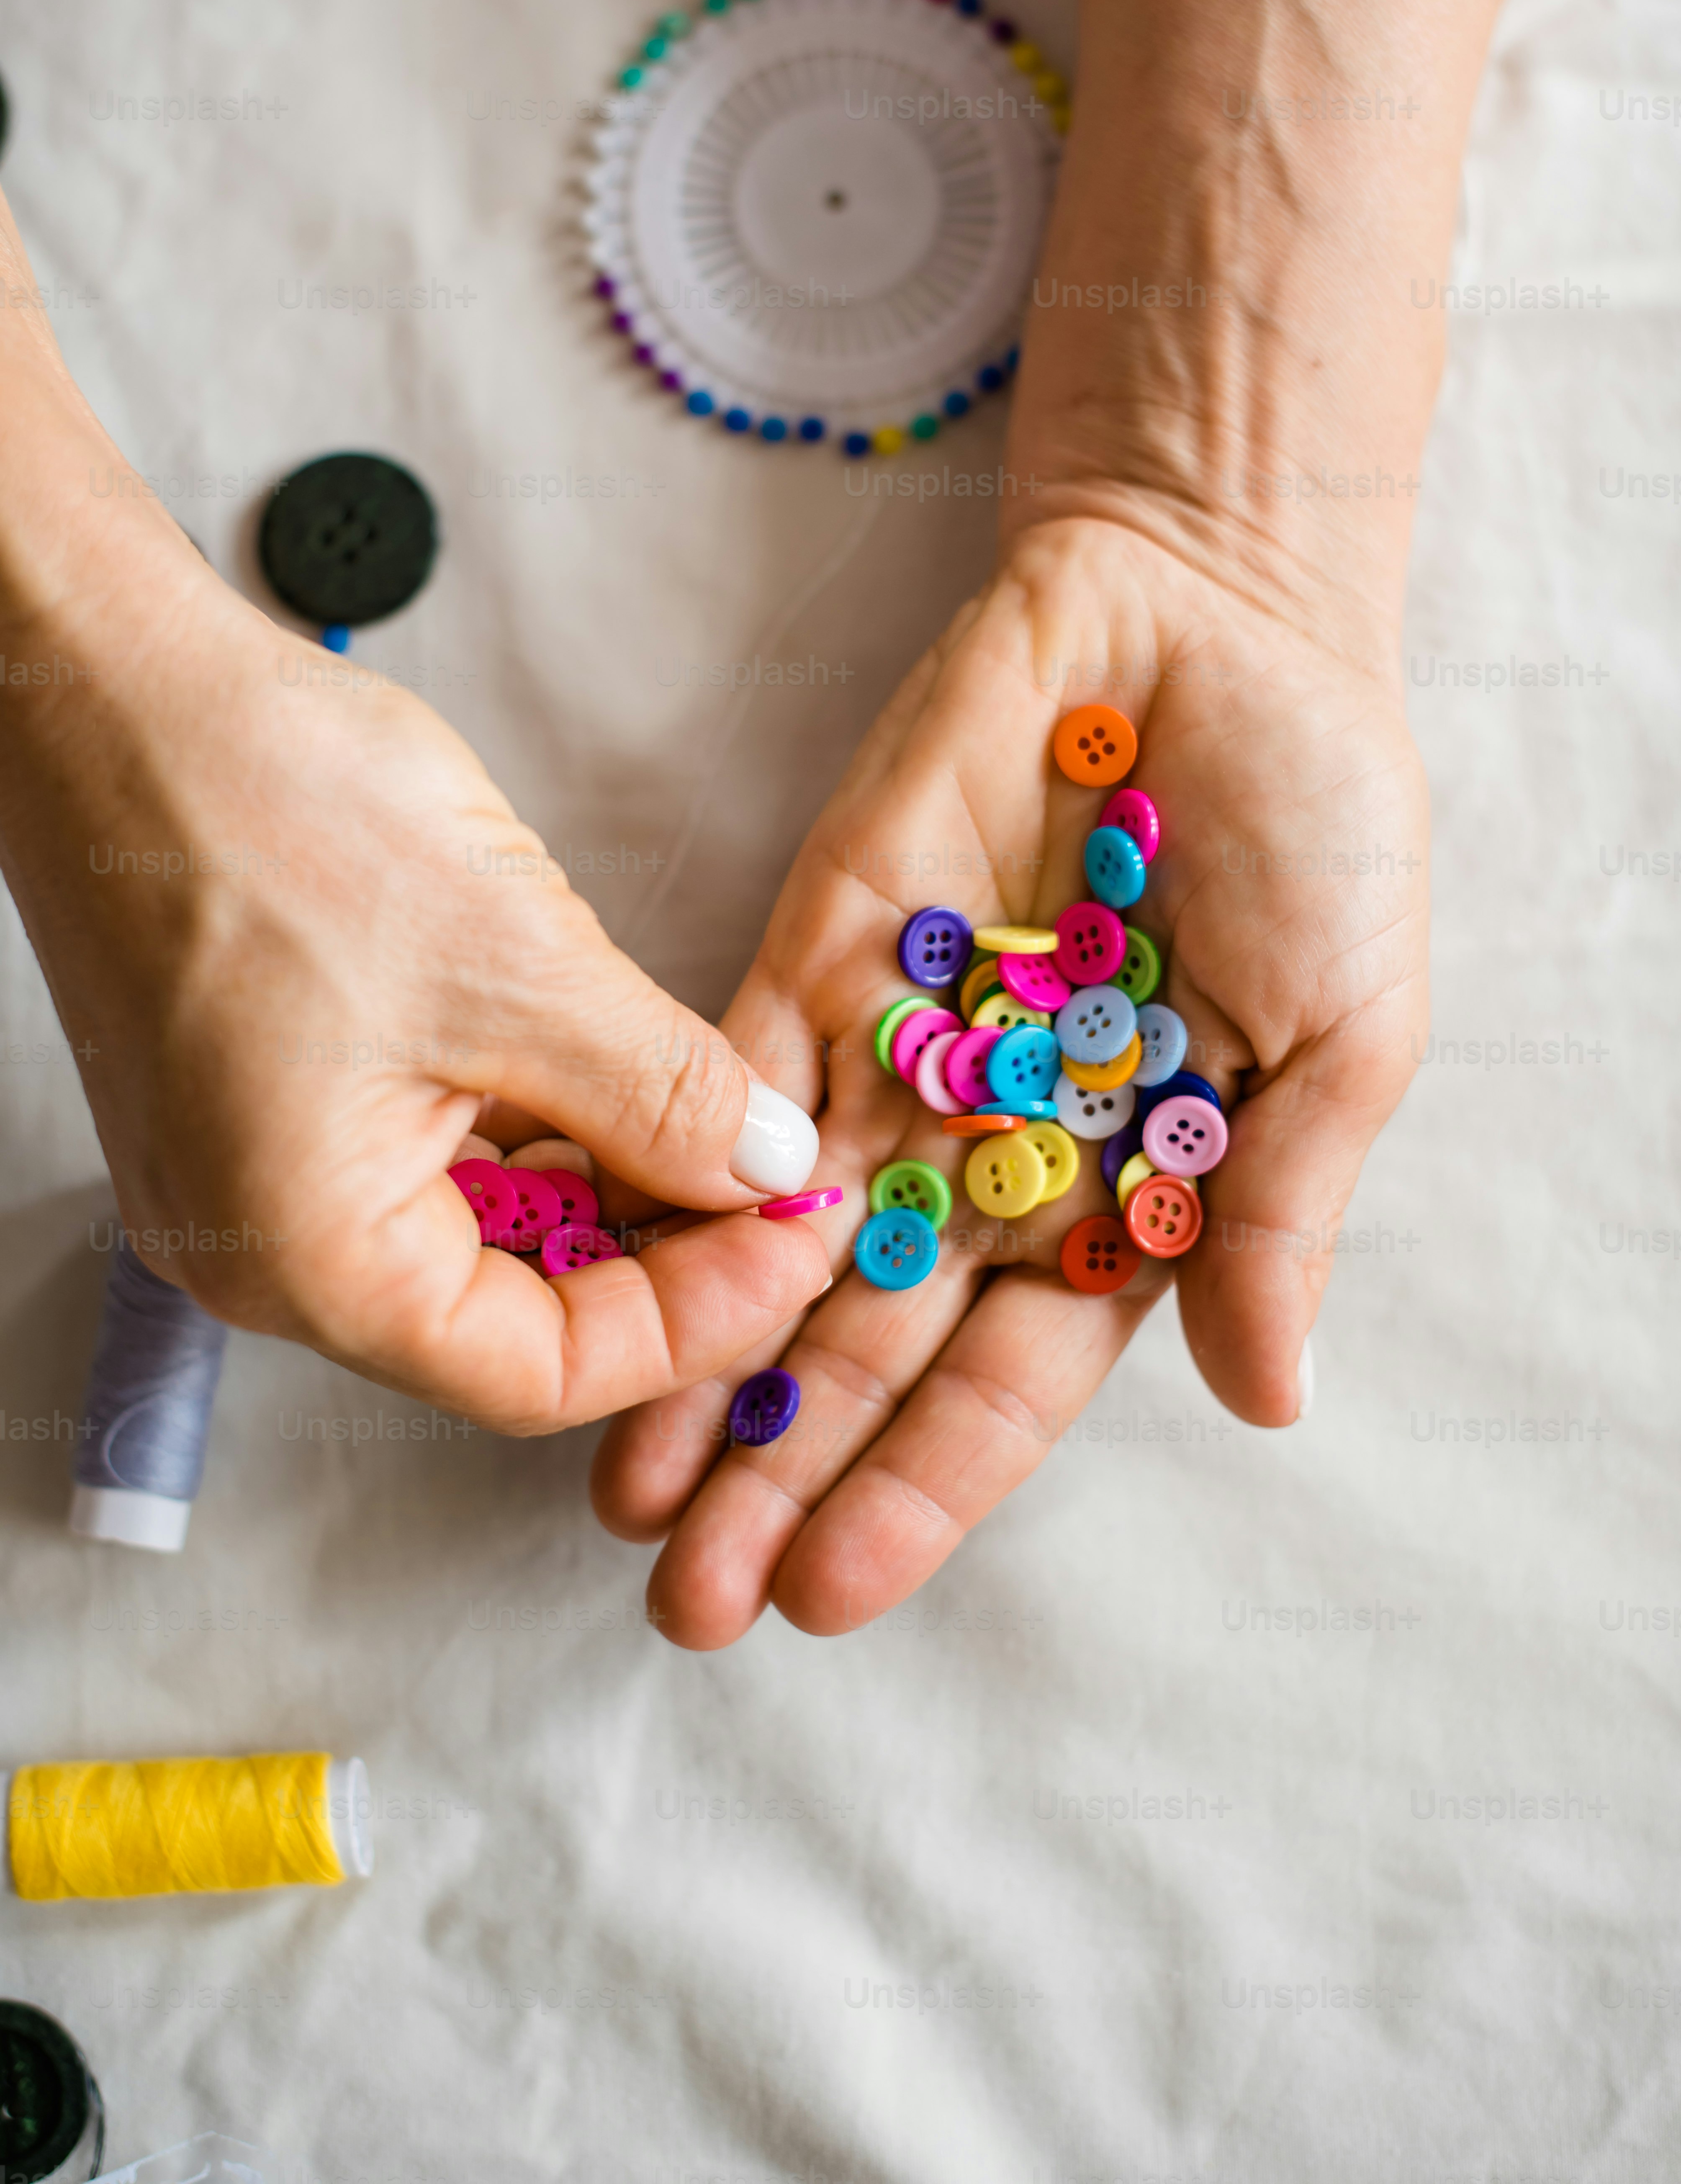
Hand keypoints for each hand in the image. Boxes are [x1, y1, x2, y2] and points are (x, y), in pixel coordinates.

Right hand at [0, 317, 827, 1428]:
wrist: (106, 689)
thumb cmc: (266, 813)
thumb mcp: (517, 965)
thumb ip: (658, 1092)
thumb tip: (768, 1164)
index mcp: (313, 1260)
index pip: (543, 1374)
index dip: (699, 1319)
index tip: (806, 1230)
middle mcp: (271, 1250)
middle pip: (512, 1314)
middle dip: (661, 1250)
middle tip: (782, 1170)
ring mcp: (260, 1177)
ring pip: (478, 1232)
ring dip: (604, 1182)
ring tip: (716, 1112)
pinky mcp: (269, 1099)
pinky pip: (426, 1158)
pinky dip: (531, 1127)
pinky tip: (609, 1067)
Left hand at [591, 509, 1427, 1641]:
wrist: (1211, 618)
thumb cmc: (1314, 825)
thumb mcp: (1341, 1033)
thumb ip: (1275, 1210)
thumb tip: (1265, 1401)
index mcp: (1117, 1193)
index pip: (1005, 1380)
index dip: (922, 1489)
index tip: (833, 1591)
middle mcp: (991, 1149)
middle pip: (871, 1342)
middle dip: (783, 1470)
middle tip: (690, 1601)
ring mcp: (899, 1055)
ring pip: (775, 1247)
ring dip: (699, 1373)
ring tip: (623, 1499)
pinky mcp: (826, 958)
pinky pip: (734, 1092)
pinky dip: (669, 1193)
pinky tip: (612, 1291)